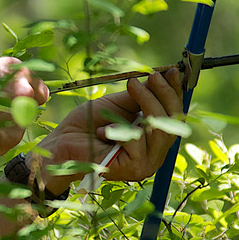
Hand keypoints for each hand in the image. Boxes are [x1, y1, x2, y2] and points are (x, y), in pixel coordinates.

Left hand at [37, 67, 183, 193]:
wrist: (63, 143)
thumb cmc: (88, 123)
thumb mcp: (116, 104)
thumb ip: (139, 96)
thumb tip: (160, 77)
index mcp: (154, 136)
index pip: (174, 113)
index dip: (175, 92)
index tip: (173, 70)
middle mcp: (155, 151)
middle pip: (172, 121)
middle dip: (163, 94)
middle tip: (152, 75)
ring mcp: (147, 163)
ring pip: (158, 130)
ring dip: (146, 103)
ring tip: (131, 87)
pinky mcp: (134, 169)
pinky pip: (138, 143)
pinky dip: (120, 131)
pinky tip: (103, 130)